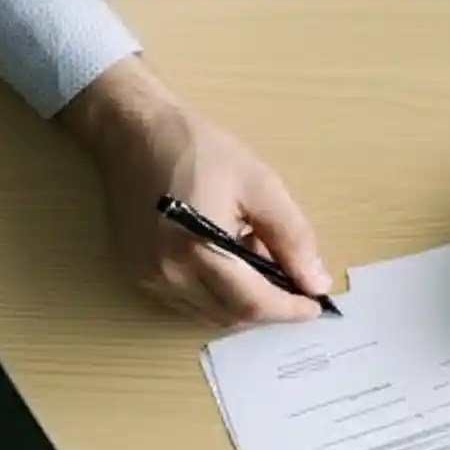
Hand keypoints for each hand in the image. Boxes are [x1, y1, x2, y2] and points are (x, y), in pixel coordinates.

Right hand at [59, 57, 330, 326]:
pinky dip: (218, 295)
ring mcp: (149, 280)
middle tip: (292, 279)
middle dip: (270, 308)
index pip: (253, 304)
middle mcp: (169, 275)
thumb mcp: (259, 185)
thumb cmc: (197, 150)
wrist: (132, 132)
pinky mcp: (139, 277)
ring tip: (258, 261)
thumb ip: (292, 238)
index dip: (290, 310)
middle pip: (233, 317)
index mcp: (198, 250)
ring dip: (244, 303)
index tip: (316, 304)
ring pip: (211, 316)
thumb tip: (316, 283)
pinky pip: (189, 304)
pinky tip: (228, 263)